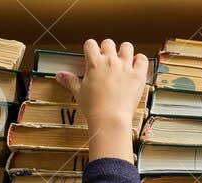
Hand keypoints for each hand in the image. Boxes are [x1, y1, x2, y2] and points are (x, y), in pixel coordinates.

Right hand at [55, 38, 149, 161]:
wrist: (110, 120)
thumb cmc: (93, 108)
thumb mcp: (79, 93)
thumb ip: (70, 81)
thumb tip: (59, 75)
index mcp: (94, 63)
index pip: (90, 44)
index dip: (90, 48)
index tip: (92, 55)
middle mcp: (110, 61)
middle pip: (108, 43)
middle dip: (106, 49)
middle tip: (106, 60)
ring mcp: (126, 67)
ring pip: (127, 46)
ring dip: (124, 51)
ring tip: (122, 61)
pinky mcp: (138, 76)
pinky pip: (142, 59)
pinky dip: (139, 60)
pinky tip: (135, 66)